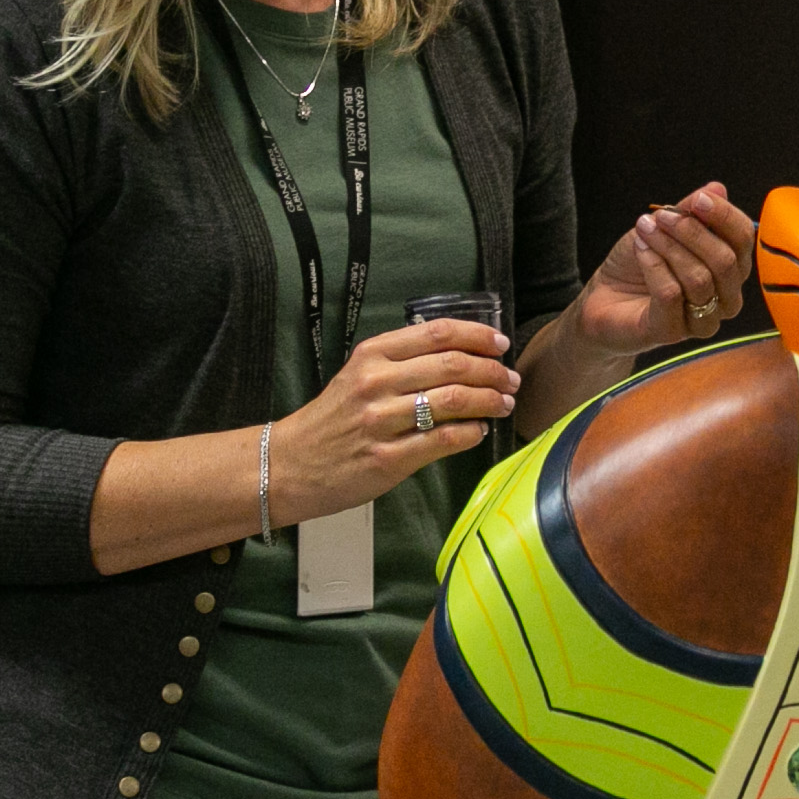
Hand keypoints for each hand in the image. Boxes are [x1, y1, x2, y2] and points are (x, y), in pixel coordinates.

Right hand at [269, 319, 519, 523]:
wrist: (288, 465)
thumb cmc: (331, 420)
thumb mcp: (358, 375)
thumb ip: (402, 363)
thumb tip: (461, 356)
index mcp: (372, 355)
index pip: (438, 333)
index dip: (478, 336)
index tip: (500, 344)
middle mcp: (376, 382)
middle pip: (453, 365)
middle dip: (492, 371)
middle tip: (510, 380)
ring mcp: (381, 421)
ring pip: (453, 400)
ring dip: (489, 401)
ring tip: (503, 404)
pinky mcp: (387, 459)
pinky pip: (444, 440)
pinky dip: (471, 433)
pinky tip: (479, 432)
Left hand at [577, 183, 756, 354]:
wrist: (603, 299)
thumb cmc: (639, 265)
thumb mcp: (664, 228)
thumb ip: (690, 211)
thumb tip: (716, 189)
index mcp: (730, 270)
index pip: (744, 241)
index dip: (725, 217)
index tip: (698, 200)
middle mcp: (724, 299)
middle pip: (726, 262)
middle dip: (692, 232)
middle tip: (662, 217)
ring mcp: (702, 320)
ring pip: (699, 278)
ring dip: (668, 247)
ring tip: (644, 230)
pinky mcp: (673, 332)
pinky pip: (671, 294)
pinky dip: (653, 265)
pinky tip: (640, 251)